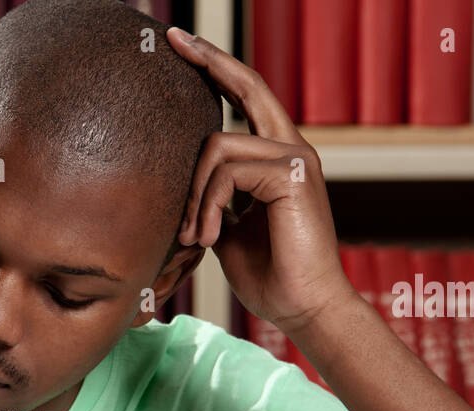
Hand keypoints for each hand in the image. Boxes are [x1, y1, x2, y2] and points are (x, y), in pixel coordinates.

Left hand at [166, 27, 358, 335]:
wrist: (303, 308)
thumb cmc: (268, 276)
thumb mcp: (228, 230)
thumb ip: (212, 199)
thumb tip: (179, 188)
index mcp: (275, 158)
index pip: (246, 97)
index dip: (217, 67)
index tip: (182, 43)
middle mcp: (290, 148)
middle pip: (243, 88)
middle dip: (206, 60)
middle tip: (170, 39)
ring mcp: (294, 157)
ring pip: (217, 146)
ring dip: (192, 196)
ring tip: (193, 236)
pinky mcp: (292, 173)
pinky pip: (226, 171)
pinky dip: (206, 206)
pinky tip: (209, 237)